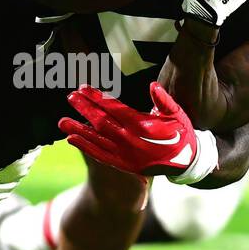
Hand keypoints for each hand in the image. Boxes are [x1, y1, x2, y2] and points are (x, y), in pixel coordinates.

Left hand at [59, 81, 211, 180]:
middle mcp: (131, 140)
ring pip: (97, 140)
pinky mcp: (124, 164)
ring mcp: (126, 154)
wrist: (186, 162)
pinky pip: (101, 156)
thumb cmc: (181, 133)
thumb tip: (152, 85)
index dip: (97, 98)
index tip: (83, 89)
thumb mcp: (177, 113)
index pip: (114, 108)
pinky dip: (86, 148)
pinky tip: (72, 140)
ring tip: (62, 122)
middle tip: (70, 97)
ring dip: (78, 129)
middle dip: (84, 108)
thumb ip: (163, 99)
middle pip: (101, 122)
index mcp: (143, 125)